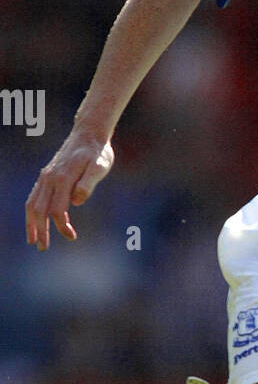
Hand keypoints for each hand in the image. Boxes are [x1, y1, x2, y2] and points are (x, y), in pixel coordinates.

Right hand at [25, 130, 114, 249]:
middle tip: (42, 248)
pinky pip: (34, 197)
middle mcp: (50, 178)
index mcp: (63, 178)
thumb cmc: (97, 152)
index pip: (58, 209)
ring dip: (32, 224)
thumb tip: (77, 201)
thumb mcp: (100, 166)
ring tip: (34, 240)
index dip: (62, 226)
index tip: (71, 237)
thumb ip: (88, 183)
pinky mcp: (46, 176)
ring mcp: (46, 177)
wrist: (88, 135)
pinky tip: (35, 223)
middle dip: (40, 231)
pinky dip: (32, 212)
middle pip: (39, 209)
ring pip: (32, 204)